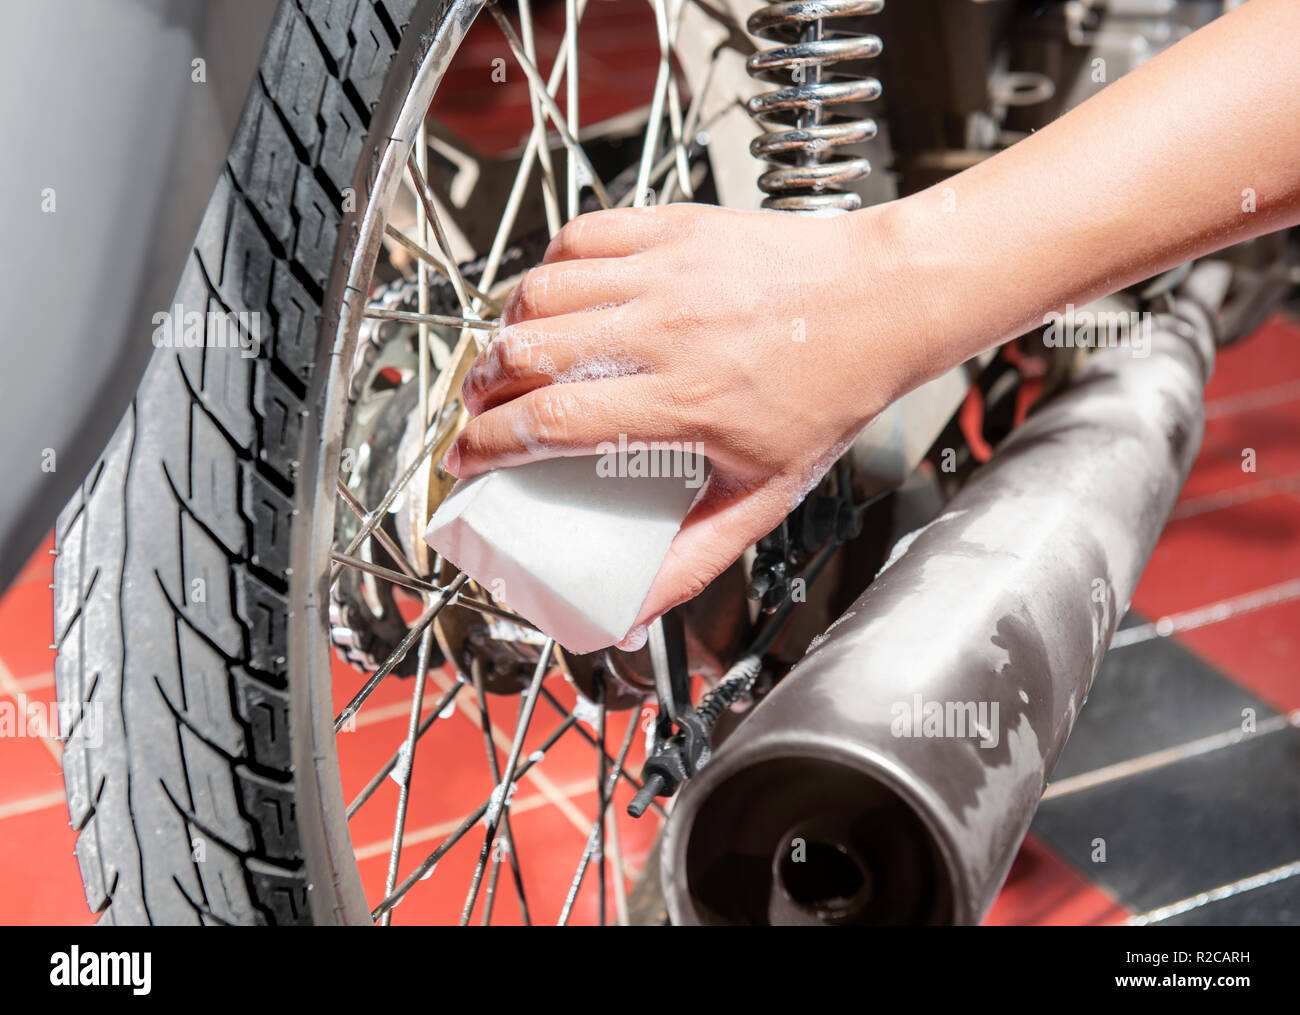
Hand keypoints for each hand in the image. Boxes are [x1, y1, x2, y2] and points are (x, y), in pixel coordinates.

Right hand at [445, 202, 936, 637]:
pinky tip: (556, 297)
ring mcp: (668, 271)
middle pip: (526, 353)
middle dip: (482, 390)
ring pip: (540, 291)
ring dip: (506, 331)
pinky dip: (550, 266)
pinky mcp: (674, 227)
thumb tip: (631, 615)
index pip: (551, 422)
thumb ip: (691, 559)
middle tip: (482, 412)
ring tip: (509, 360)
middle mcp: (668, 330)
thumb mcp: (764, 495)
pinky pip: (580, 235)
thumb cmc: (828, 393)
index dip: (488, 446)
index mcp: (687, 402)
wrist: (881, 302)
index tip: (465, 460)